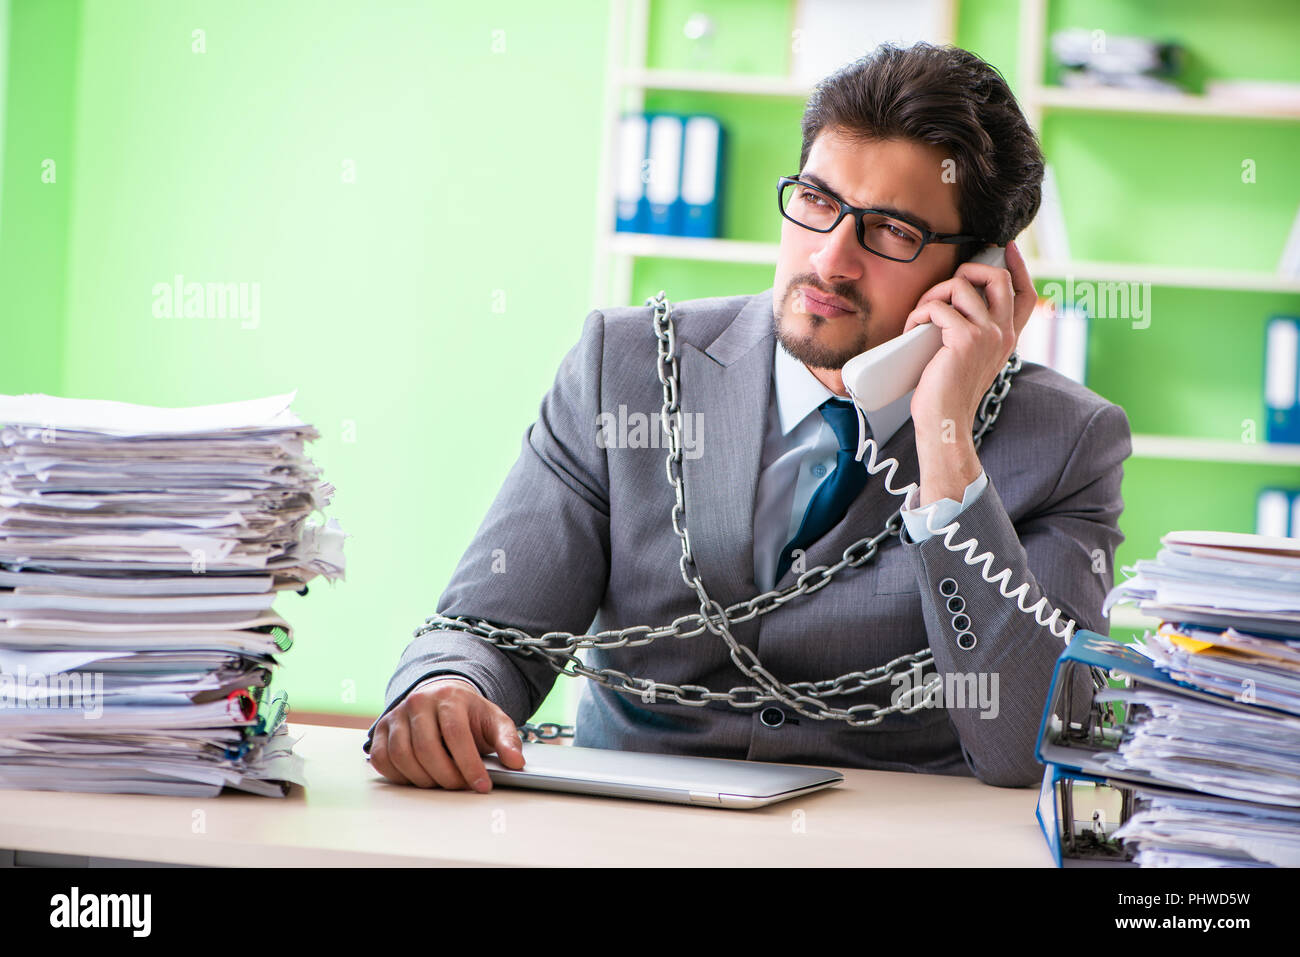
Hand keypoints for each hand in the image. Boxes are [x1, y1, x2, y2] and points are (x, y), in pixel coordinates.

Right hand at [369, 676, 525, 790]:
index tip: (481, 785)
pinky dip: (399, 776)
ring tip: (442, 782)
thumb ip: (507, 740)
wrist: (441, 696)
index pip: (455, 734)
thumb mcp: (493, 721)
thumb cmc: (468, 713)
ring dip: (424, 779)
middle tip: (461, 786)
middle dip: (446, 776)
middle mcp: (419, 702)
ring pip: (402, 755)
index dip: (469, 764)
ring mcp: (396, 715)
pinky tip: (419, 777)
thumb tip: (516, 762)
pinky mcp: (381, 730)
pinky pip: (382, 759)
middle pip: (426, 748)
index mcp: (448, 697)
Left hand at [902, 240, 1035, 433]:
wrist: (945, 422)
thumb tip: (951, 306)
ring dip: (931, 296)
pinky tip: (911, 330)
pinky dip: (918, 314)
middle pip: (997, 277)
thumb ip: (971, 333)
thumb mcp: (969, 358)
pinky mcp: (965, 339)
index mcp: (1008, 337)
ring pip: (960, 286)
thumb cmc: (948, 393)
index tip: (1004, 248)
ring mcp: (988, 334)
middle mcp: (1004, 332)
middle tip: (942, 292)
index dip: (1018, 266)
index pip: (1025, 292)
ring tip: (920, 318)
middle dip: (967, 271)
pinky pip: (937, 307)